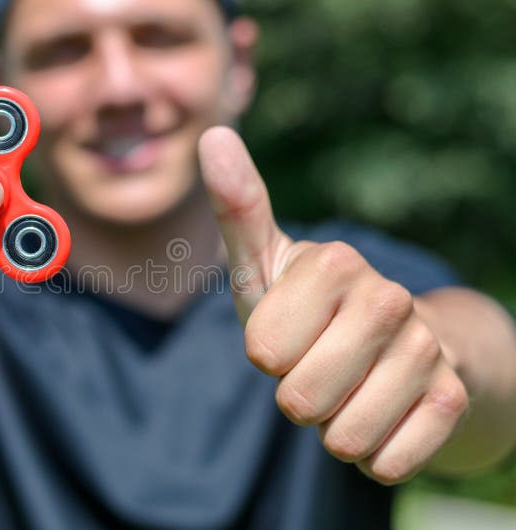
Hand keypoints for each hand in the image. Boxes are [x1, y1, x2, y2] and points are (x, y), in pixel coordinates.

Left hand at [199, 127, 468, 484]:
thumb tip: (211, 134)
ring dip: (333, 427)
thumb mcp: (267, 264)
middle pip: (300, 401)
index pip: (264, 352)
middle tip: (319, 365)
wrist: (399, 344)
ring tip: (348, 388)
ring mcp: (427, 351)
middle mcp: (390, 299)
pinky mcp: (453, 402)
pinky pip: (386, 463)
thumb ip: (238, 209)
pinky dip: (371, 454)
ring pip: (343, 438)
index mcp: (336, 262)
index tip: (289, 331)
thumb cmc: (310, 307)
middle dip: (298, 396)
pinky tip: (382, 414)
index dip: (267, 355)